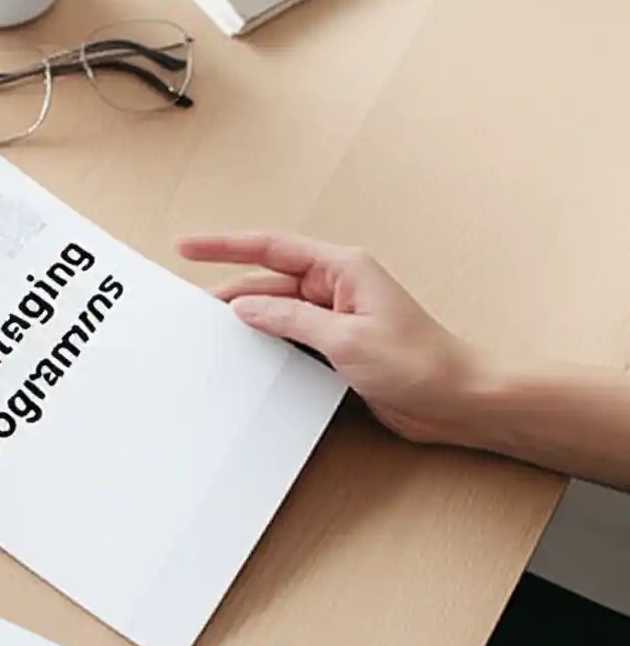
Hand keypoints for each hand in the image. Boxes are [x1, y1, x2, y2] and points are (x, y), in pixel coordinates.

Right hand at [178, 233, 479, 444]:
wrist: (458, 400)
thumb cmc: (420, 363)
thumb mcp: (347, 338)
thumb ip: (290, 318)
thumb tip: (245, 306)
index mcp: (342, 268)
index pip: (270, 248)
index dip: (224, 246)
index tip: (187, 246)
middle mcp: (336, 287)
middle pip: (267, 280)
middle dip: (228, 290)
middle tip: (189, 306)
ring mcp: (336, 317)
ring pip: (276, 311)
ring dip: (247, 319)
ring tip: (209, 332)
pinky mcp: (338, 346)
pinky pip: (291, 336)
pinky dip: (268, 342)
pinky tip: (247, 355)